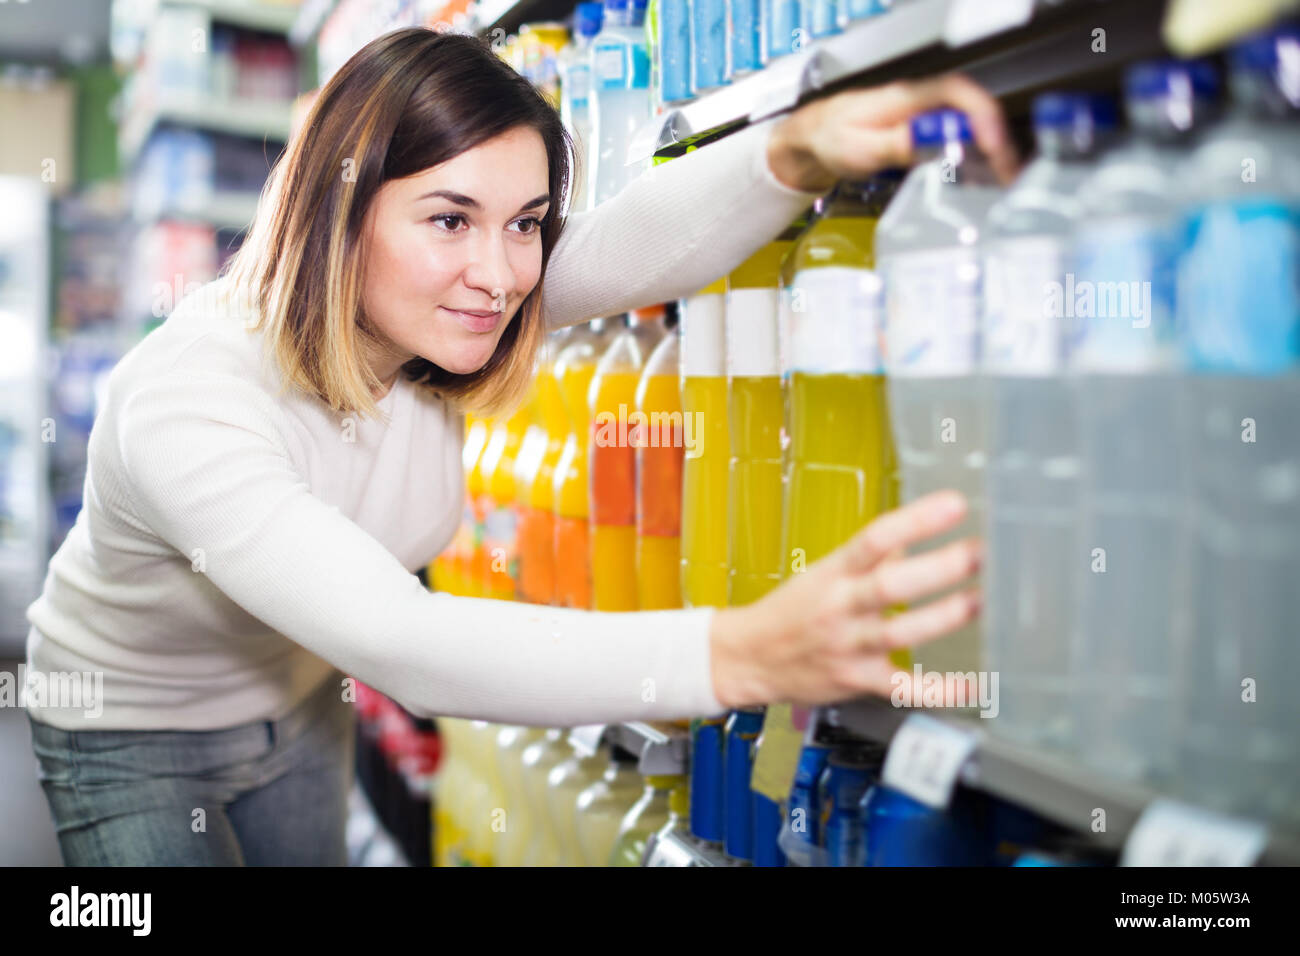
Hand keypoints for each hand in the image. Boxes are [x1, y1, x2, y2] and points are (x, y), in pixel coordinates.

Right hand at [708, 490, 981, 708]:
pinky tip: (975, 685)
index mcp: (834, 573)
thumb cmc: (788, 613)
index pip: (875, 538)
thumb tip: (910, 538)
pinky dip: (941, 690)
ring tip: (981, 601)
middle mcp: (841, 606)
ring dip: (946, 616)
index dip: (916, 520)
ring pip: (901, 632)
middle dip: (940, 567)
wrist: (747, 658)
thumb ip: (869, 558)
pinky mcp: (858, 681)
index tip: (955, 505)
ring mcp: (849, 646)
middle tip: (980, 553)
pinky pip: (903, 689)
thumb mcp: (823, 573)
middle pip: (891, 585)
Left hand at [766, 73, 1020, 192]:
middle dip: (997, 139)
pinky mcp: (921, 131)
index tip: (994, 143)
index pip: (957, 94)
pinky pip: (956, 136)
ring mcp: (921, 116)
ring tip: (1003, 178)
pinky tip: (981, 174)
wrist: (814, 137)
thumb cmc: (832, 137)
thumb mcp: (861, 148)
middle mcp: (918, 103)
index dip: (982, 116)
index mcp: (906, 100)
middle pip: (972, 112)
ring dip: (990, 149)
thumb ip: (896, 144)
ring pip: (968, 125)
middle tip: (1008, 172)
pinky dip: (974, 154)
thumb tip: (927, 140)